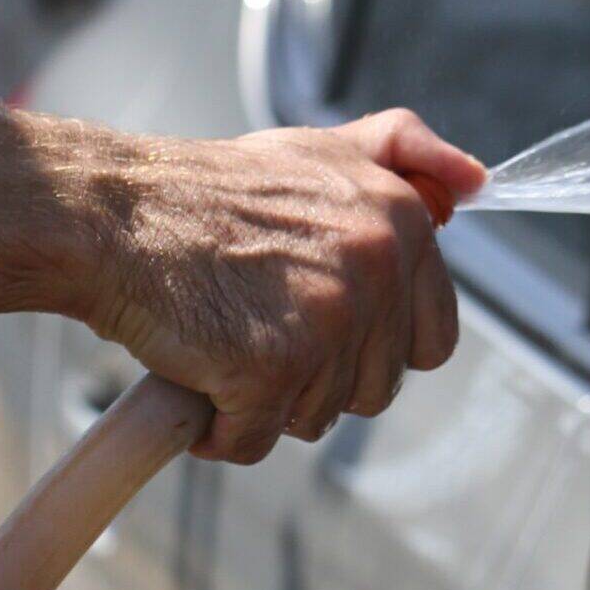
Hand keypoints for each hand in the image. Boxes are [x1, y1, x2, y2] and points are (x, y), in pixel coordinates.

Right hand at [81, 109, 486, 462]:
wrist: (113, 214)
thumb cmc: (206, 192)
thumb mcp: (320, 150)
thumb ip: (403, 155)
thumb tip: (476, 185)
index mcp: (401, 221)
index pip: (431, 338)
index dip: (368, 346)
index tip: (311, 321)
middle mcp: (378, 266)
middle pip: (375, 388)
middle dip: (315, 376)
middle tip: (254, 324)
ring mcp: (328, 321)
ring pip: (318, 416)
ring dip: (265, 399)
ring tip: (221, 339)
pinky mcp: (272, 369)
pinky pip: (256, 440)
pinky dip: (219, 427)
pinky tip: (194, 372)